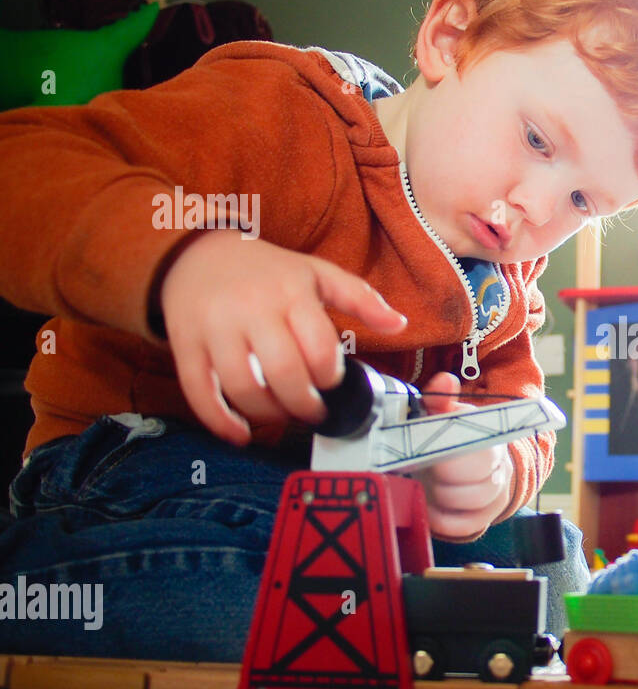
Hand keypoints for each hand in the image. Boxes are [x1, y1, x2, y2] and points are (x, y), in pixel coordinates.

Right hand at [160, 230, 407, 444]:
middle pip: (284, 374)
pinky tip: (240, 435)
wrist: (196, 253)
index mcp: (291, 293)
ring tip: (281, 416)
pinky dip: (220, 422)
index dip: (330, 378)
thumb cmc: (266, 271)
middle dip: (304, 405)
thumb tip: (400, 323)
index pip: (319, 349)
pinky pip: (199, 392)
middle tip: (312, 412)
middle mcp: (252, 310)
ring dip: (268, 415)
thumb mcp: (317, 273)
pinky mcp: (186, 345)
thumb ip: (360, 298)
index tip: (330, 383)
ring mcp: (216, 329)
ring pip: (243, 388)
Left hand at [418, 371, 513, 541]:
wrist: (472, 465)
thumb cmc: (454, 438)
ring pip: (463, 506)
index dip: (450, 458)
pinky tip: (431, 503)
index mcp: (491, 443)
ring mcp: (492, 500)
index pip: (479, 456)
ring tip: (428, 483)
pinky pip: (459, 528)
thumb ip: (441, 400)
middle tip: (426, 467)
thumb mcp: (446, 415)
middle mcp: (499, 472)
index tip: (431, 453)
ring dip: (438, 496)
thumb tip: (446, 380)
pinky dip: (439, 519)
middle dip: (441, 477)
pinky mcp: (481, 521)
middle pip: (472, 485)